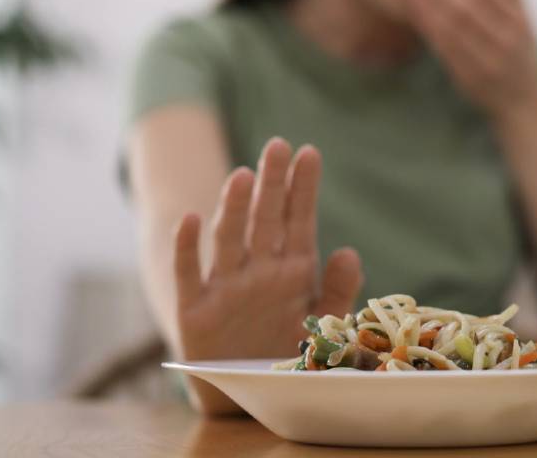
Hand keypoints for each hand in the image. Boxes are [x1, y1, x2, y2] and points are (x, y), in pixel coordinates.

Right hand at [172, 138, 362, 362]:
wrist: (245, 390)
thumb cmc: (284, 346)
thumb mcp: (320, 321)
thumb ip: (338, 290)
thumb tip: (349, 251)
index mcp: (292, 270)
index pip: (299, 221)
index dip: (302, 188)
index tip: (309, 153)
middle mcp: (259, 271)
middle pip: (265, 220)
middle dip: (272, 184)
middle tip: (277, 146)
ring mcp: (226, 287)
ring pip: (229, 240)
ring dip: (234, 208)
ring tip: (242, 176)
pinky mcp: (196, 309)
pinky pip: (189, 274)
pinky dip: (187, 248)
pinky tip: (189, 219)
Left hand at [401, 0, 536, 117]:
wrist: (523, 104)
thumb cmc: (521, 59)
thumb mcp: (527, 27)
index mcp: (517, 25)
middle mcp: (503, 42)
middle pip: (466, 11)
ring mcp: (485, 61)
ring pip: (452, 31)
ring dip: (429, 7)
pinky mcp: (468, 78)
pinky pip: (445, 51)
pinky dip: (430, 31)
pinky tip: (416, 15)